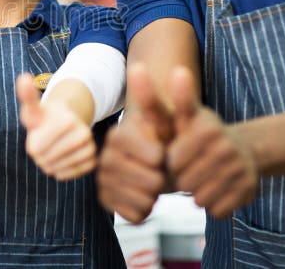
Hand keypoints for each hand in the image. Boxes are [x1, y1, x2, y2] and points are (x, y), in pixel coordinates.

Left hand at [17, 73, 95, 179]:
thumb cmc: (45, 118)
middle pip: (46, 161)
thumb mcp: (33, 108)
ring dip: (49, 164)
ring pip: (57, 169)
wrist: (66, 121)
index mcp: (67, 121)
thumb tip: (23, 77)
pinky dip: (61, 170)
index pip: (35, 149)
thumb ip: (27, 96)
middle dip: (40, 155)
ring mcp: (90, 147)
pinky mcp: (93, 160)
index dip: (31, 144)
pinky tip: (61, 158)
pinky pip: (70, 174)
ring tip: (52, 149)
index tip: (39, 132)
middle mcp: (83, 134)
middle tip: (46, 142)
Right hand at [96, 63, 169, 222]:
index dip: (170, 158)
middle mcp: (106, 154)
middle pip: (149, 181)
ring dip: (157, 194)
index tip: (165, 150)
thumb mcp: (180, 118)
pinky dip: (146, 209)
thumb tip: (165, 68)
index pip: (154, 156)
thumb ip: (178, 96)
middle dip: (165, 177)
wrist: (162, 161)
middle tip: (161, 168)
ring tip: (155, 181)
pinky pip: (134, 215)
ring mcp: (104, 178)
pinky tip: (146, 196)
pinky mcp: (105, 199)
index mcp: (121, 133)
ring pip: (142, 199)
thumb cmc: (172, 137)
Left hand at [167, 66, 257, 217]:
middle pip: (183, 179)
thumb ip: (153, 98)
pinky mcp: (248, 188)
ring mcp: (239, 166)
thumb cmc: (196, 134)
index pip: (174, 156)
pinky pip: (215, 208)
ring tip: (201, 174)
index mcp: (206, 124)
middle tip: (188, 165)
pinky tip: (216, 187)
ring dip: (194, 191)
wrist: (242, 152)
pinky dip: (211, 203)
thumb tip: (135, 67)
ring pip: (199, 196)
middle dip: (180, 176)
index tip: (174, 152)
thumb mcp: (174, 116)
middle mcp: (225, 142)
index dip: (171, 159)